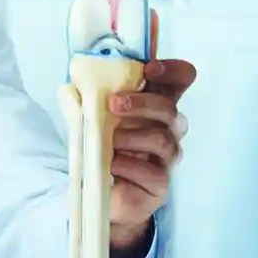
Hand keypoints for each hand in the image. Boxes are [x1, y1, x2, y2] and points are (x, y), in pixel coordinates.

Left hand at [108, 10, 195, 257]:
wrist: (100, 190)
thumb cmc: (101, 145)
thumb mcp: (92, 114)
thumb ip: (90, 93)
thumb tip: (76, 72)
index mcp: (155, 104)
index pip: (181, 79)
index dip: (173, 70)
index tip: (150, 67)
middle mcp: (168, 128)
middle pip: (170, 109)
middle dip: (142, 103)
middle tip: (113, 104)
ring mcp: (166, 157)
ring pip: (162, 139)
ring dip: (132, 135)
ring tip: (109, 140)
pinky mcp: (160, 183)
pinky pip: (151, 171)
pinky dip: (127, 164)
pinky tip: (111, 163)